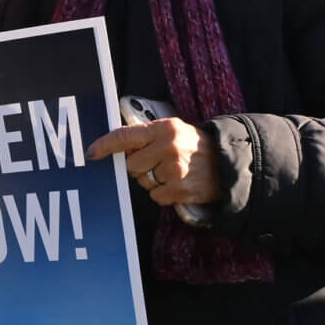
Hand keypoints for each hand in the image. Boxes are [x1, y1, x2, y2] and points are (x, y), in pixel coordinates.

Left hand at [88, 118, 220, 208]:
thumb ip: (148, 136)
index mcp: (164, 128)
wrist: (231, 163)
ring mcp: (174, 170)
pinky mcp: (181, 190)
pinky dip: (165, 194)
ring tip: (174, 172)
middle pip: (131, 165)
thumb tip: (118, 148)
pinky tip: (179, 184)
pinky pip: (156, 196)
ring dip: (153, 181)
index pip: (125, 136)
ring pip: (143, 182)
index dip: (105, 145)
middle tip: (159, 163)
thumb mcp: (175, 130)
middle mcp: (168, 147)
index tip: (92, 153)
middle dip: (141, 167)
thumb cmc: (196, 147)